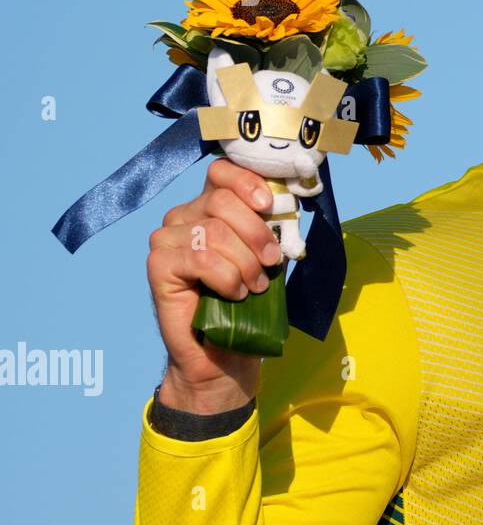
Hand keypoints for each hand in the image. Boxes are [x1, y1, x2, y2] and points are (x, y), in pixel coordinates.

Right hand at [146, 158, 281, 411]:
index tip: (270, 207)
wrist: (223, 353)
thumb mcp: (265, 255)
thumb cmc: (246, 301)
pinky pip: (200, 259)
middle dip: (256, 234)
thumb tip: (284, 205)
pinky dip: (227, 278)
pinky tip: (234, 294)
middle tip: (270, 263)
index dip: (248, 183)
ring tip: (253, 286)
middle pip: (222, 202)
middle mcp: (183, 217)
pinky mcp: (157, 265)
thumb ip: (268, 226)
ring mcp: (166, 240)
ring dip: (245, 263)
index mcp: (208, 207)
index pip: (221, 172)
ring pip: (214, 233)